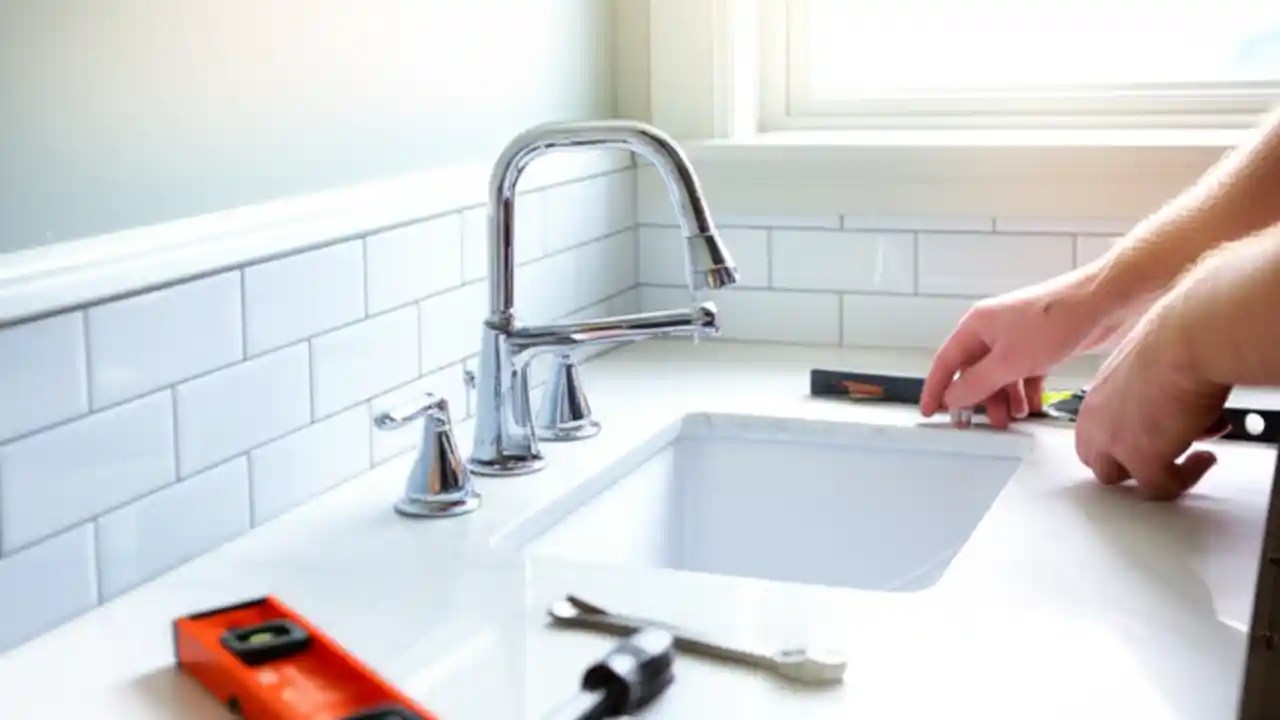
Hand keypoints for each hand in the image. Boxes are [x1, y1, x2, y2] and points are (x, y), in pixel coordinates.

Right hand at [921, 269, 1116, 428]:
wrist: (1102, 302)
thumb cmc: (1055, 320)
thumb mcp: (1009, 361)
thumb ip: (976, 383)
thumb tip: (951, 398)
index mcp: (976, 326)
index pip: (945, 362)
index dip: (935, 389)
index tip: (929, 412)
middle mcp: (993, 331)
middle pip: (973, 371)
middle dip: (975, 399)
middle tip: (976, 424)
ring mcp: (1017, 338)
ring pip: (999, 376)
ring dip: (1003, 399)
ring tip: (1011, 418)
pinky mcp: (1039, 346)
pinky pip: (1023, 375)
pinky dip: (1025, 392)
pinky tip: (1033, 406)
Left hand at [1074, 291, 1229, 499]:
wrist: (1187, 341)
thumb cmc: (1174, 341)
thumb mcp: (1146, 369)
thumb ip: (1144, 393)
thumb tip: (1166, 400)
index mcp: (1095, 398)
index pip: (1092, 435)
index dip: (1119, 442)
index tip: (1147, 438)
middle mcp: (1098, 422)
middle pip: (1099, 462)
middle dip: (1132, 461)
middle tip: (1164, 451)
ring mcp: (1115, 445)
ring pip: (1123, 479)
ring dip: (1156, 472)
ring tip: (1190, 454)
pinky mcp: (1143, 460)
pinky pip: (1161, 488)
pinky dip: (1186, 477)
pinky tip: (1204, 458)